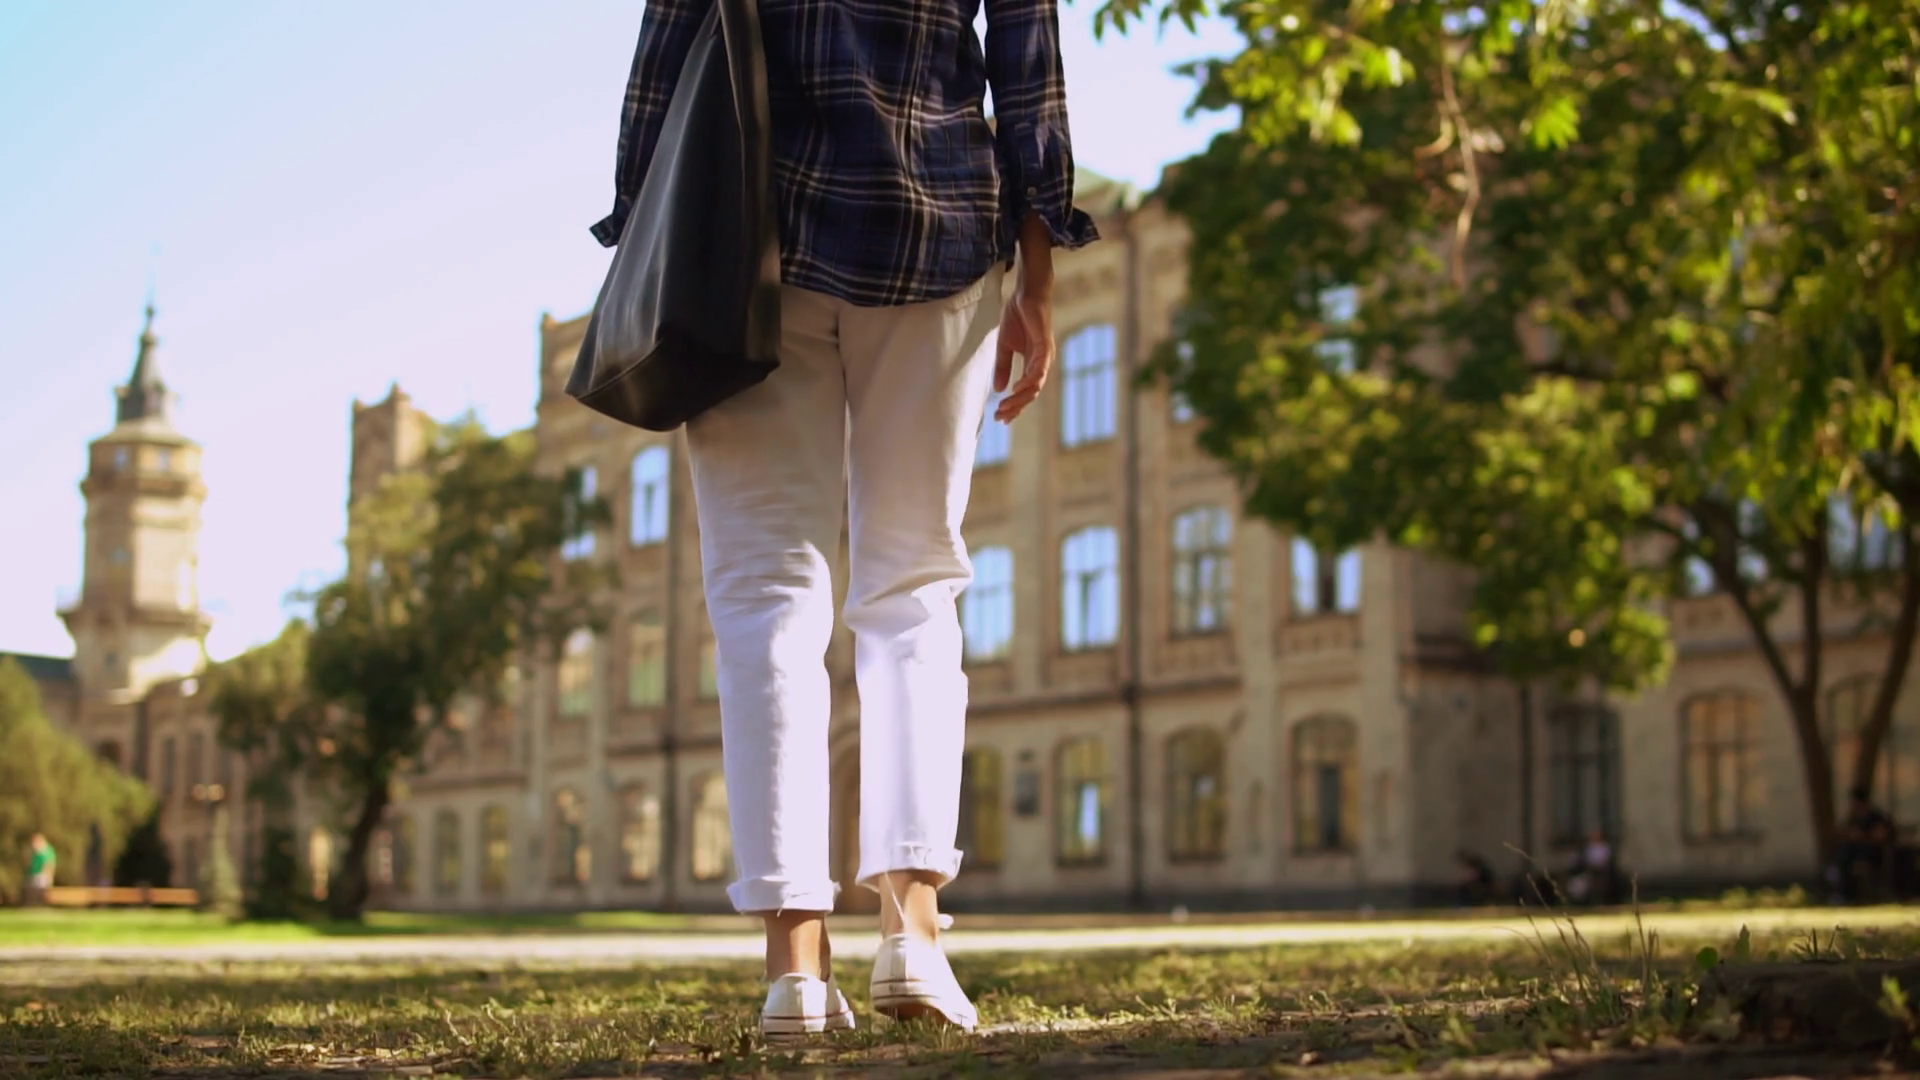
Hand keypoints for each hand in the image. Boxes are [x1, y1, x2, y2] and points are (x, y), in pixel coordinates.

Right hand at [993, 280, 1053, 422]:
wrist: (1026, 294)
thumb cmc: (1017, 317)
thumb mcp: (1004, 346)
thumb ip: (1003, 367)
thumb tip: (999, 390)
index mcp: (1032, 364)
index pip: (1024, 391)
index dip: (1014, 406)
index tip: (1000, 418)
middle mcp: (1041, 364)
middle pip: (1030, 393)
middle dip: (1015, 407)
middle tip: (1000, 417)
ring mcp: (1044, 356)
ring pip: (1035, 386)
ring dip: (1020, 398)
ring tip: (1005, 407)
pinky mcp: (1044, 346)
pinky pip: (1039, 369)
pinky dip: (1029, 381)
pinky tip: (1017, 389)